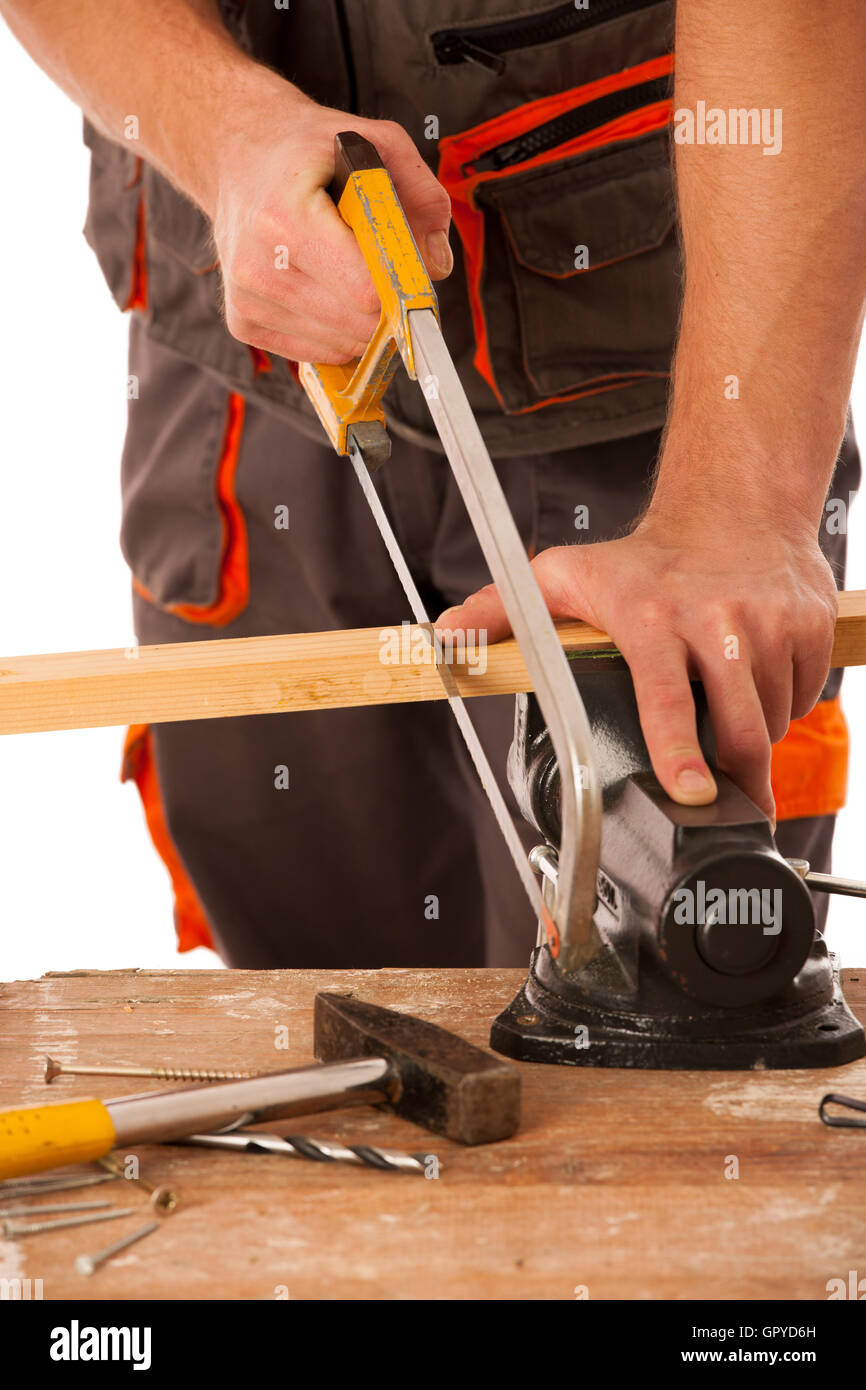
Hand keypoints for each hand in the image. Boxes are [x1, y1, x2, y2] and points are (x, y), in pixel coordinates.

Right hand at [211, 96, 451, 363]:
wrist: (235, 157)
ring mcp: (246, 300)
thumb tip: (437, 264)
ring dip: (361, 318)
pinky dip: (336, 330)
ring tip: (345, 269)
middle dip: (386, 302)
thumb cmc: (303, 152)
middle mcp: (257, 266)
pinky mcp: (243, 323)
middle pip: (359, 325)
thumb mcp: (370, 142)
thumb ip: (419, 191)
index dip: (400, 284)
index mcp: (284, 218)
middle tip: (380, 266)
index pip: (366, 291)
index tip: (411, 267)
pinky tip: (325, 288)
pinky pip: (318, 352)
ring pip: (341, 345)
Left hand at [436, 507, 838, 820]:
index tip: (691, 794)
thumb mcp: (566, 576)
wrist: (733, 507)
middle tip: (725, 789)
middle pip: (738, 728)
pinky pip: (806, 695)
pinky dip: (786, 701)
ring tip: (726, 701)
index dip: (678, 751)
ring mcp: (772, 620)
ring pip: (775, 718)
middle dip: (736, 772)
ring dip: (755, 731)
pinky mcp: (812, 624)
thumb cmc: (645, 558)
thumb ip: (503, 610)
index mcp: (653, 618)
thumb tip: (447, 635)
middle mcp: (718, 619)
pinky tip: (757, 675)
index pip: (667, 697)